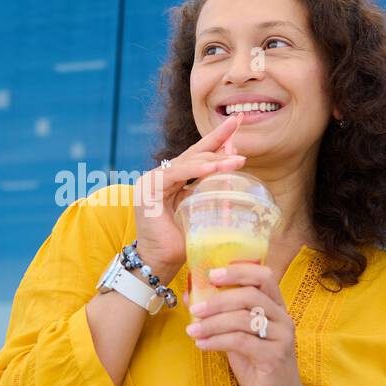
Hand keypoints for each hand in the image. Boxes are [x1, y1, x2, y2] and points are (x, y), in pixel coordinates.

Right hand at [132, 112, 245, 280]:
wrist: (160, 263)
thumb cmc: (182, 242)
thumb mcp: (203, 209)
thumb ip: (214, 187)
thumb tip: (236, 164)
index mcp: (172, 179)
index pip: (198, 155)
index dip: (218, 139)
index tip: (237, 122)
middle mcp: (160, 176)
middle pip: (193, 153)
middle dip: (218, 138)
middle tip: (238, 124)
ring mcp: (152, 181)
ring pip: (187, 162)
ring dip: (214, 159)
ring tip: (237, 159)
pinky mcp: (148, 190)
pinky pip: (175, 174)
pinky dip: (195, 170)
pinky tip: (214, 167)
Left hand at [183, 262, 308, 385]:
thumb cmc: (258, 365)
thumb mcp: (238, 336)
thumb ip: (221, 316)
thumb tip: (190, 295)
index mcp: (276, 307)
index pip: (264, 276)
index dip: (238, 271)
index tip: (211, 274)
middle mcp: (283, 318)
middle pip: (250, 295)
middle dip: (218, 300)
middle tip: (195, 309)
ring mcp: (281, 337)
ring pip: (243, 319)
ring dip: (212, 323)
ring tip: (192, 330)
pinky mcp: (274, 356)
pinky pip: (241, 341)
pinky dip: (217, 341)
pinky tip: (202, 344)